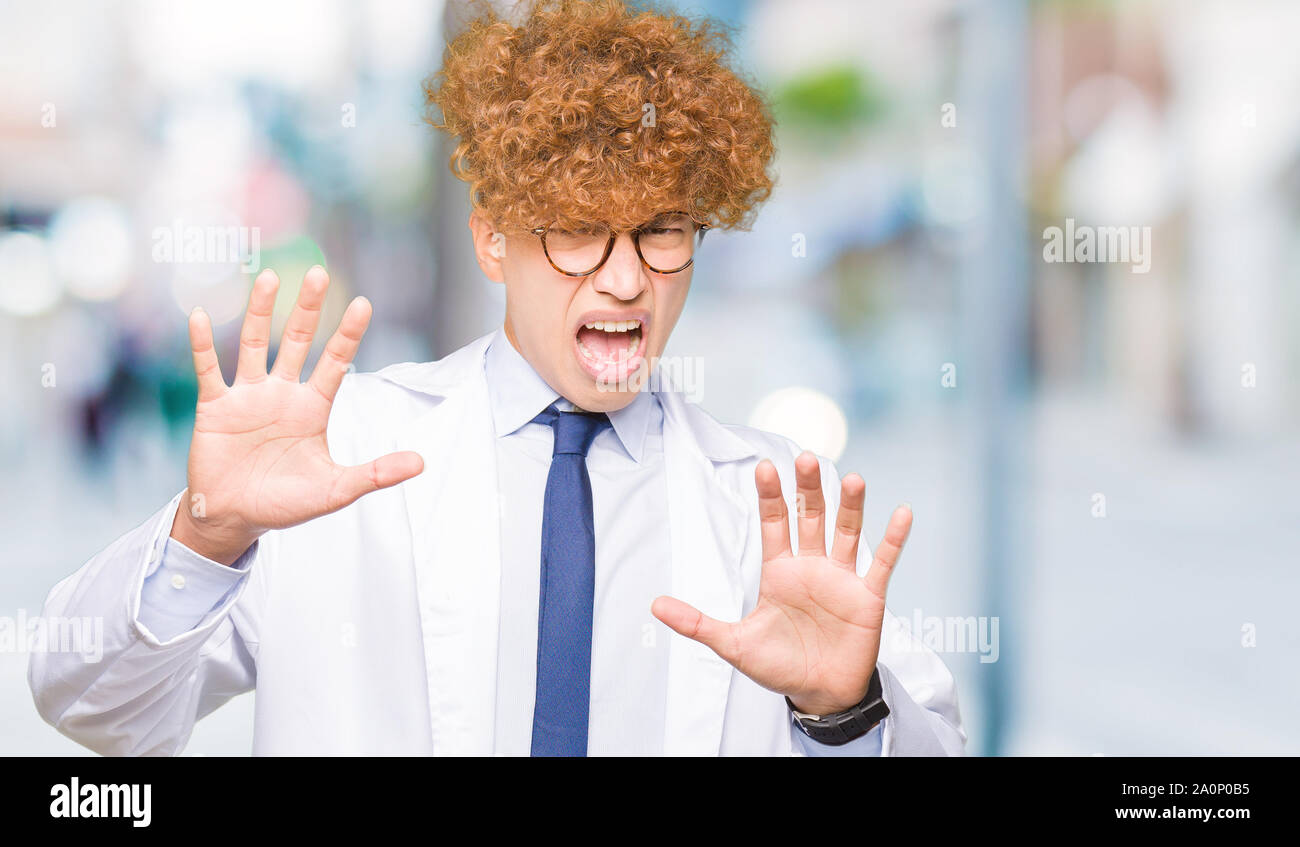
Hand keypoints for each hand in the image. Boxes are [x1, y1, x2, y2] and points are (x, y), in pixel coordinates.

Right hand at [171, 266, 423, 564]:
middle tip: (319, 272)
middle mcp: (282, 394)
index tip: (364, 303)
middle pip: (297, 342)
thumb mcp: (335, 491)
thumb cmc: (285, 504)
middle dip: (308, 309)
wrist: (234, 518)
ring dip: (259, 312)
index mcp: (313, 409)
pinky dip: (203, 343)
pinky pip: (209, 369)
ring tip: (268, 278)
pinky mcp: (215, 408)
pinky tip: (202, 315)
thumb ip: (374, 474)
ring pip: (254, 344)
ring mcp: (248, 397)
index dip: (348, 334)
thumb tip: (421, 463)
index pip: (334, 363)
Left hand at [651, 452, 911, 715]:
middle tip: (805, 459)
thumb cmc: (778, 666)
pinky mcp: (868, 597)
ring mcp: (841, 579)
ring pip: (846, 532)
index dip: (771, 496)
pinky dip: (893, 539)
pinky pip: (883, 563)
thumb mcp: (733, 644)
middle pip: (811, 518)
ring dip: (850, 506)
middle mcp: (811, 567)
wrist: (818, 695)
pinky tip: (902, 512)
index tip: (765, 467)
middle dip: (808, 490)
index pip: (774, 523)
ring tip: (853, 478)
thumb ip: (697, 623)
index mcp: (780, 571)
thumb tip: (655, 604)